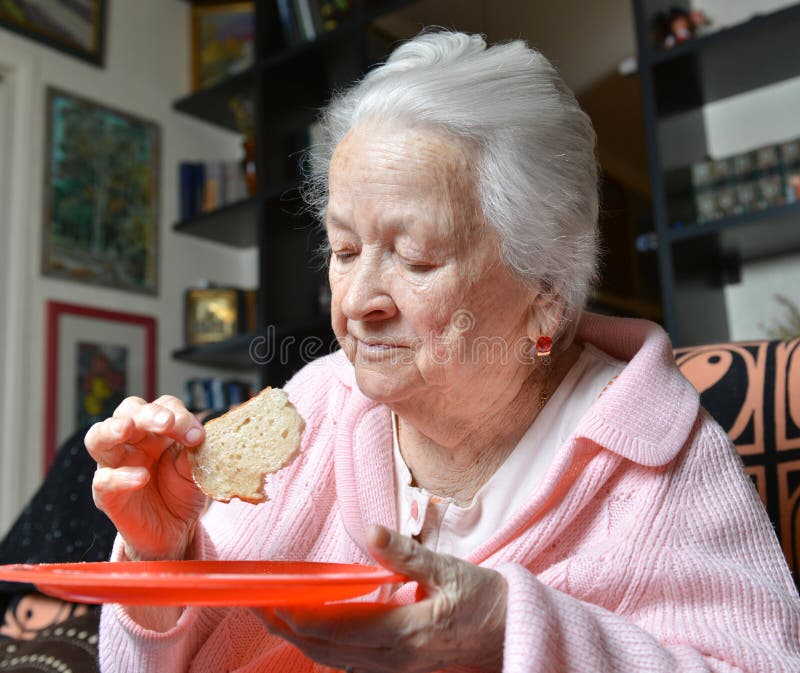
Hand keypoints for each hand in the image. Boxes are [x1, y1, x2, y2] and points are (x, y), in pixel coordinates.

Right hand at [86, 395, 207, 560]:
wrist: (175, 531)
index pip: (163, 407)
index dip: (179, 415)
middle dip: (147, 413)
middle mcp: (133, 441)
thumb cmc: (182, 491)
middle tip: (166, 422)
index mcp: (157, 430)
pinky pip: (104, 480)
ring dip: (112, 429)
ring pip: (98, 437)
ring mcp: (115, 465)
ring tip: (126, 428)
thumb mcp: (194, 469)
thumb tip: (199, 435)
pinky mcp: (106, 494)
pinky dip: (121, 477)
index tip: (197, 435)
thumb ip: (193, 452)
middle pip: (129, 411)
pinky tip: (141, 478)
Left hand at [255, 525, 506, 672]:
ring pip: (336, 662)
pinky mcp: (402, 669)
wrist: (514, 633)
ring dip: (303, 641)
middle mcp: (395, 658)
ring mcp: (398, 669)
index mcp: (405, 631)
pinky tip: (316, 635)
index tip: (272, 597)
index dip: (299, 615)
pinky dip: (327, 650)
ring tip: (278, 618)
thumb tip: (370, 531)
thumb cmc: (486, 600)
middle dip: (289, 630)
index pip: (337, 627)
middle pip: (327, 649)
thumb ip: (406, 555)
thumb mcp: (449, 570)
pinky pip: (354, 666)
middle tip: (259, 607)